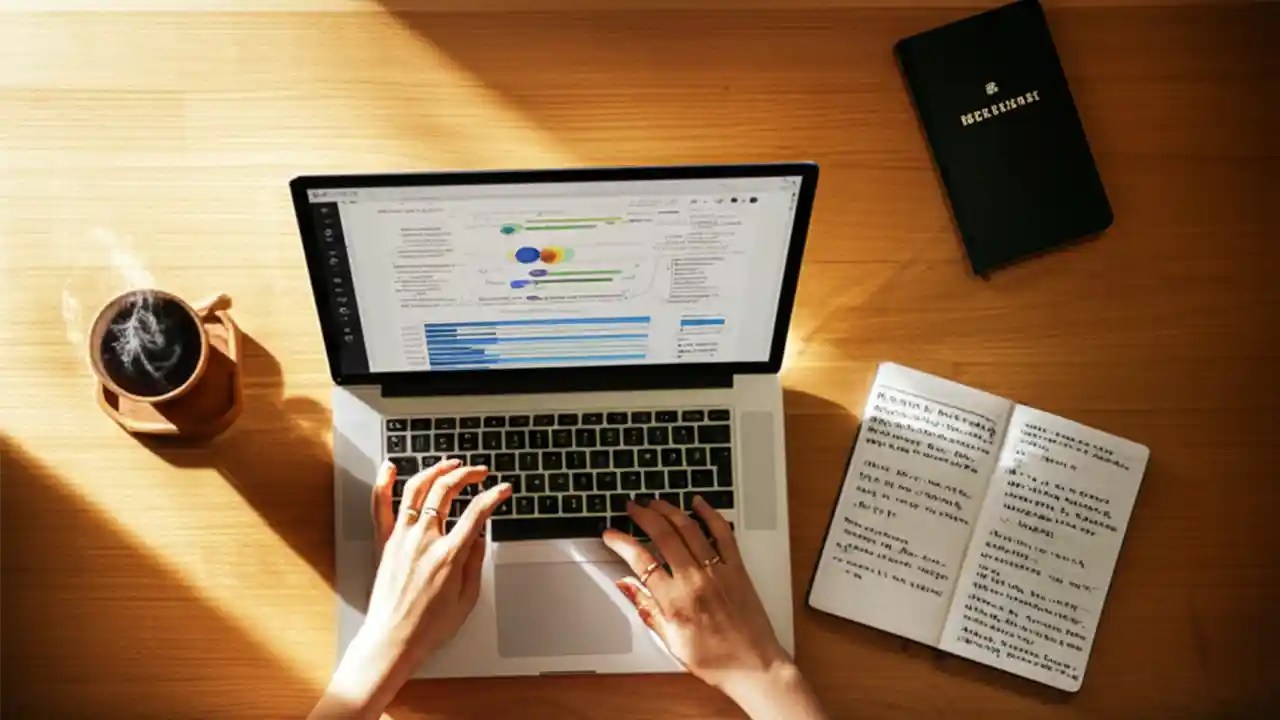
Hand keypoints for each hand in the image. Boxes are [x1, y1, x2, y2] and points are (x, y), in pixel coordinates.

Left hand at [310, 459, 510, 719]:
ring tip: (449, 465)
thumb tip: (480, 534)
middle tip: (479, 473)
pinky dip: (384, 483)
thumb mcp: (467, 597)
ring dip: (435, 470)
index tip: (503, 489)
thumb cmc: (429, 625)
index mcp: (449, 555)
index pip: (477, 512)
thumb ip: (475, 561)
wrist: (393, 639)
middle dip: (467, 474)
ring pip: (416, 489)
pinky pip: (380, 506)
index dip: (494, 495)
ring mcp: (401, 537)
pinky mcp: (384, 542)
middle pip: (446, 491)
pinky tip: (390, 467)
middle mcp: (424, 540)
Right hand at [602, 497, 825, 719]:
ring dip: (669, 510)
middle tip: (632, 507)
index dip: (621, 542)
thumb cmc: (715, 660)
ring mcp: (718, 571)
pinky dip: (710, 514)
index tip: (611, 534)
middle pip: (663, 535)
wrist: (755, 666)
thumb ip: (647, 608)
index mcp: (675, 601)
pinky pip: (723, 533)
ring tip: (655, 502)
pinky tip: (698, 503)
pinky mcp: (737, 568)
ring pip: (689, 528)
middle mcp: (695, 581)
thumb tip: (626, 585)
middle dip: (643, 516)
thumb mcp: (671, 641)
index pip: (641, 561)